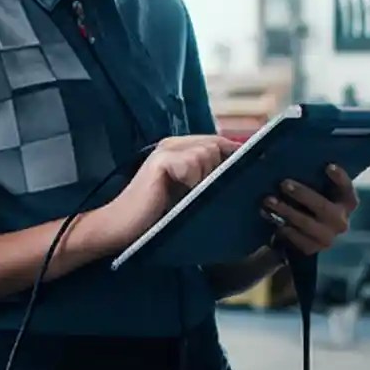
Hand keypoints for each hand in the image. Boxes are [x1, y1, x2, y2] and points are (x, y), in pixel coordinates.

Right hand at [98, 135, 241, 251]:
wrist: (122, 227)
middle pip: (216, 144)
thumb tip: (241, 175)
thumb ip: (207, 179)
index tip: (248, 173)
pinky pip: (193, 162)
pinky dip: (193, 180)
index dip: (234, 155)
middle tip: (210, 192)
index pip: (218, 142)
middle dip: (222, 168)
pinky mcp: (161, 160)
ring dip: (206, 177)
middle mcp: (173, 144)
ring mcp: (166, 150)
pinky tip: (182, 194)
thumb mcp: (189, 195)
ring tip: (191, 195)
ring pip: (207, 152)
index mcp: (180, 149)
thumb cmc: (156, 216)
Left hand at [261, 164, 358, 256]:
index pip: (347, 189)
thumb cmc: (311, 204)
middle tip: (284, 183)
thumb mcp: (318, 192)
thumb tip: (292, 163)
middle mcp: (340, 221)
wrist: (305, 234)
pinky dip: (281, 226)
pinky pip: (295, 238)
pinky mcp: (312, 249)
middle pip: (323, 207)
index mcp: (346, 203)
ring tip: (269, 200)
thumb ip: (313, 180)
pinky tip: (268, 215)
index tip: (329, 166)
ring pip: (305, 223)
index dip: (340, 179)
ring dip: (286, 210)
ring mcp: (327, 238)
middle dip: (303, 194)